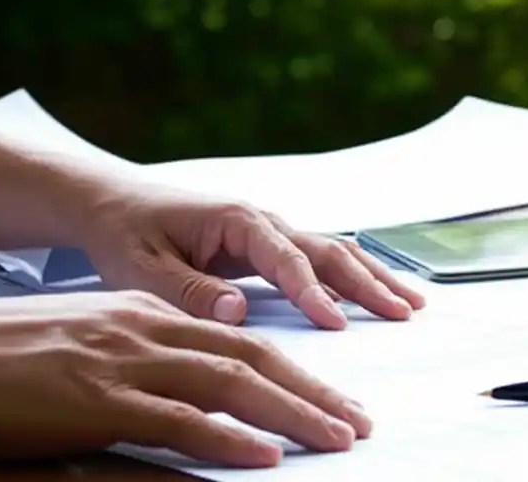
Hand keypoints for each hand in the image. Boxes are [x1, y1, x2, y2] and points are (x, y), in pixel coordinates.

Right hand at [0, 292, 368, 466]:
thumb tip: (192, 399)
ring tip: (338, 438)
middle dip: (315, 391)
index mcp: (147, 314)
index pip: (241, 343)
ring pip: (230, 385)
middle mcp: (146, 329)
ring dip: (293, 413)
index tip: (336, 401)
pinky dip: (227, 438)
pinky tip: (265, 456)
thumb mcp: (87, 346)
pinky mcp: (94, 399)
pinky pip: (177, 420)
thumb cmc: (2, 360)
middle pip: (252, 358)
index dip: (296, 373)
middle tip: (360, 423)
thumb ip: (143, 364)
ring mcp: (122, 361)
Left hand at [74, 180, 424, 329]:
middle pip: (328, 251)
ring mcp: (271, 232)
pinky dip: (356, 275)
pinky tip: (379, 291)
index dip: (312, 293)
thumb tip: (237, 312)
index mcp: (237, 220)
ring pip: (335, 252)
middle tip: (404, 312)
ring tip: (413, 302)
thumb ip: (189, 290)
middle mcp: (264, 221)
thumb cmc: (126, 232)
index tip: (336, 324)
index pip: (286, 259)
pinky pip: (321, 259)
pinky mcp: (270, 247)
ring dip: (374, 277)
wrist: (114, 204)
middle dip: (369, 283)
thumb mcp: (142, 267)